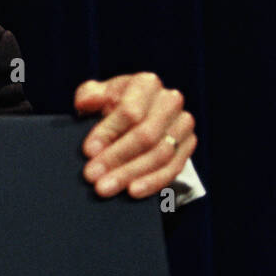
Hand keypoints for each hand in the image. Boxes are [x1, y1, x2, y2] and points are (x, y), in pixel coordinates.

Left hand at [74, 73, 195, 199]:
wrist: (134, 118)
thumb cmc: (109, 106)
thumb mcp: (95, 95)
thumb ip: (88, 95)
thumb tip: (86, 103)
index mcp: (146, 83)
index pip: (130, 111)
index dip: (108, 132)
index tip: (88, 151)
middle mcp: (170, 101)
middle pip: (146, 135)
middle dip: (116, 158)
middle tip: (92, 176)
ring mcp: (182, 124)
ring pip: (160, 154)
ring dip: (130, 174)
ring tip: (105, 188)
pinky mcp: (188, 146)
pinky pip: (173, 168)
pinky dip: (152, 182)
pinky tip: (133, 192)